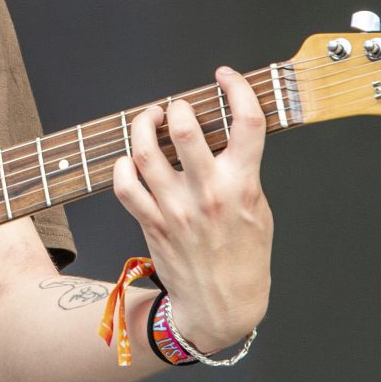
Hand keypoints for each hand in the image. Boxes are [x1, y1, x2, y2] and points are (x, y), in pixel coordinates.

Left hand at [112, 66, 273, 353]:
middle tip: (175, 106)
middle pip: (183, 130)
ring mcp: (175, 209)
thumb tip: (223, 133)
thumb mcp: (258, 209)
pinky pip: (124, 186)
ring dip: (142, 126)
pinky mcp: (151, 223)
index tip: (225, 76)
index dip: (236, 88)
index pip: (247, 123)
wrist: (222, 305)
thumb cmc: (243, 255)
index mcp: (242, 185)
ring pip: (145, 153)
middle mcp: (207, 194)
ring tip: (148, 119)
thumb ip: (242, 171)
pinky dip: (122, 166)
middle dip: (176, 106)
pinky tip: (130, 160)